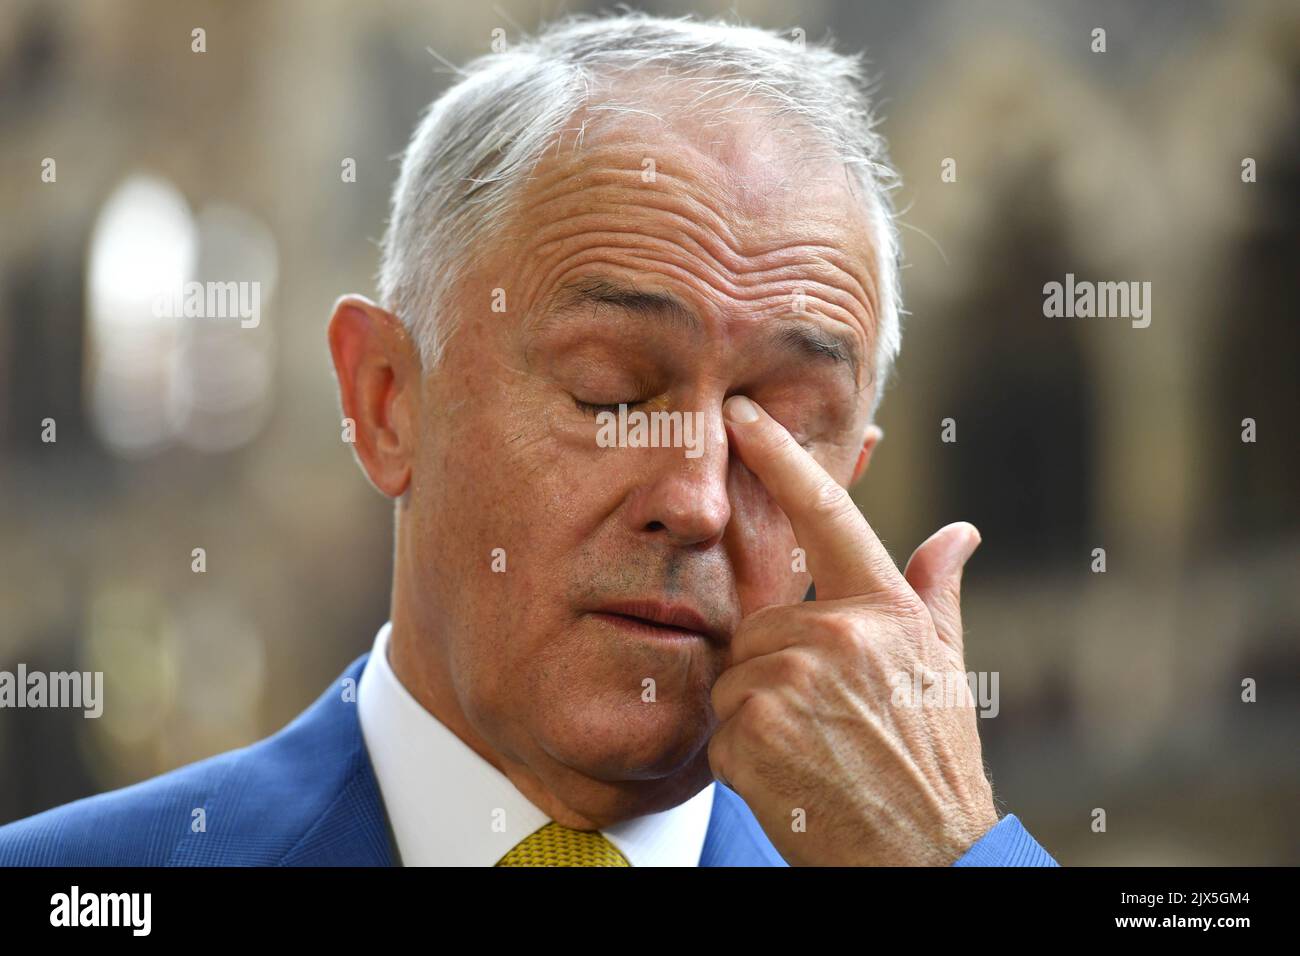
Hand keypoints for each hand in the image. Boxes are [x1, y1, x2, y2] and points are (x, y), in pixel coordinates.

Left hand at [708, 395, 998, 865]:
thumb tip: (960, 533)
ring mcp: (795, 679)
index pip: (825, 512)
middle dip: (774, 668)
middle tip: (824, 720)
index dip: (779, 456)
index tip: (741, 413)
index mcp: (884, 609)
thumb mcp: (943, 666)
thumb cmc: (931, 759)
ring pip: (734, 674)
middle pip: (758, 623)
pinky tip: (791, 776)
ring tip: (813, 748)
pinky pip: (721, 724)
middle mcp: (840, 632)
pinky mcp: (755, 729)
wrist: (925, 857)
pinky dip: (744, 754)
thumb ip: (935, 590)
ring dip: (758, 713)